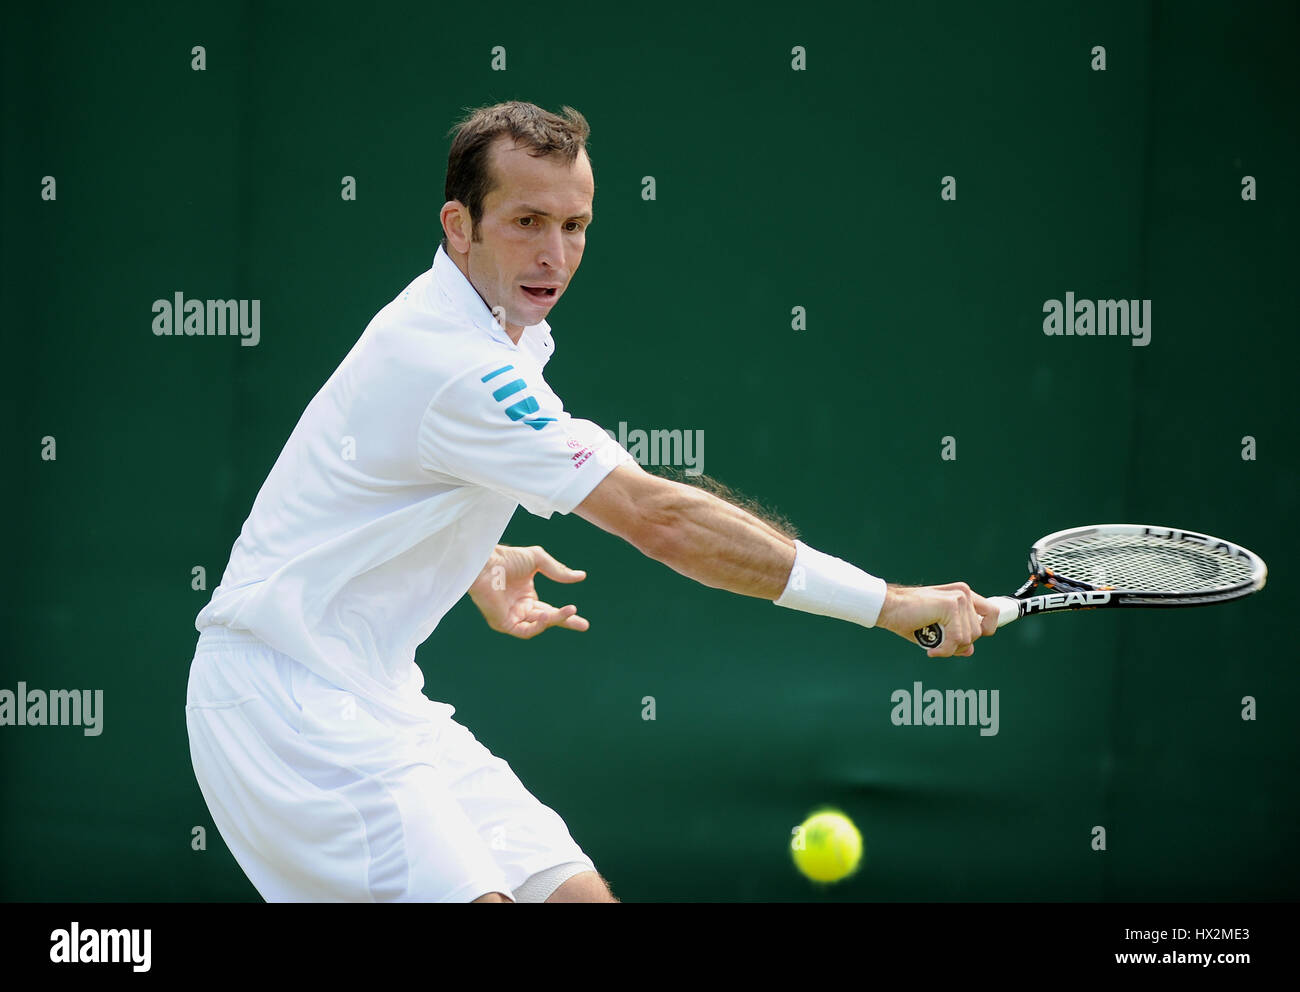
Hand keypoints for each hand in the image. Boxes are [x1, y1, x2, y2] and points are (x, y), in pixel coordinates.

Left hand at [468, 544, 589, 638]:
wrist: (486, 562)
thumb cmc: (506, 558)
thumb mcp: (538, 560)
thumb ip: (559, 571)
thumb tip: (581, 576)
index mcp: (526, 598)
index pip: (550, 610)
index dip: (566, 614)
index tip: (582, 619)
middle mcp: (519, 609)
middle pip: (547, 621)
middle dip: (566, 621)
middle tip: (584, 625)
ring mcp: (511, 617)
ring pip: (538, 626)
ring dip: (554, 620)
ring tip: (569, 611)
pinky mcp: (502, 623)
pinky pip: (524, 631)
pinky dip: (537, 626)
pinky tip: (546, 616)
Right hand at [875, 582, 998, 657]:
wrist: (887, 607)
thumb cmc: (907, 617)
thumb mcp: (935, 631)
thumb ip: (955, 638)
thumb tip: (969, 650)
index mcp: (962, 595)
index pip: (992, 613)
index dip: (986, 629)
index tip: (967, 642)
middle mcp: (964, 593)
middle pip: (978, 632)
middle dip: (958, 645)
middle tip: (938, 646)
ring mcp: (959, 597)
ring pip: (968, 638)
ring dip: (949, 648)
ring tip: (931, 645)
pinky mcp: (950, 605)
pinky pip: (957, 639)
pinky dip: (943, 650)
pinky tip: (930, 649)